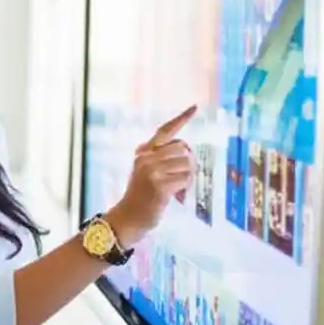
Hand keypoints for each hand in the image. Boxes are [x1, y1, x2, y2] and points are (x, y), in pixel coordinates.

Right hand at [111, 105, 196, 242]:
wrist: (128, 217)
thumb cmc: (141, 196)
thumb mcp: (146, 171)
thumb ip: (161, 158)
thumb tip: (188, 152)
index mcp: (143, 151)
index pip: (164, 131)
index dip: (181, 118)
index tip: (195, 107)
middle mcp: (146, 157)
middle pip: (182, 148)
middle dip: (187, 162)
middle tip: (180, 177)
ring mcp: (152, 171)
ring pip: (187, 164)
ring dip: (187, 177)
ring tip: (176, 187)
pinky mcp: (159, 185)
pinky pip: (185, 179)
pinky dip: (185, 187)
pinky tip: (176, 195)